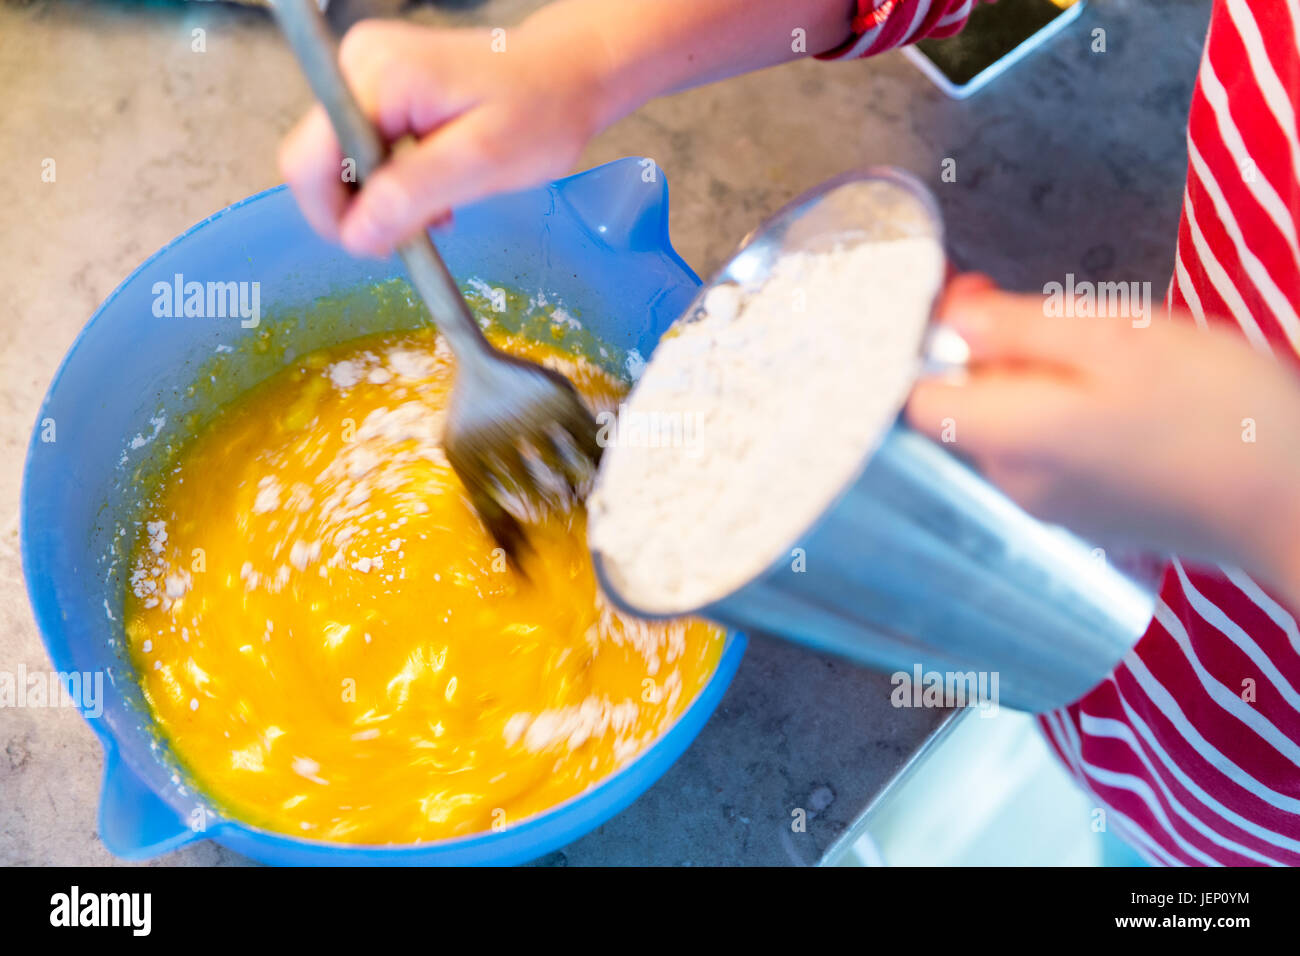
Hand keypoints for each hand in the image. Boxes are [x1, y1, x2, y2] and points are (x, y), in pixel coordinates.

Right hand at [278, 16, 619, 256]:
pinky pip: (364, 149)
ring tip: (440, 208)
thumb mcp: (482, 162)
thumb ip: (413, 195)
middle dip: (363, 209)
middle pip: (319, 164)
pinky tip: (436, 192)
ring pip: (341, 163)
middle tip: (420, 231)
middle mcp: (357, 65)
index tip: (381, 247)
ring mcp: (366, 73)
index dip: (335, 216)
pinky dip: (394, 182)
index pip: (308, 161)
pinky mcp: (380, 87)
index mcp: (376, 76)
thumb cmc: (540, 111)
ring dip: (384, 200)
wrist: (567, 75)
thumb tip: (355, 234)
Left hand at [906, 275, 1299, 603]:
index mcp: (1008, 438)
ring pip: (1010, 425)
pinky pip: (1048, 451)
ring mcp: (1047, 506)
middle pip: (965, 404)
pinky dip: (1068, 417)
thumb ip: (1017, 327)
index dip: (935, 339)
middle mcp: (1011, 482)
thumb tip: (949, 314)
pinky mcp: (1085, 515)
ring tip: (1112, 361)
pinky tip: (1128, 403)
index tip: (977, 298)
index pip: (917, 393)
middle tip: (1066, 319)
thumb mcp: (1116, 338)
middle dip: (998, 354)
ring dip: (1040, 382)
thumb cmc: (1217, 413)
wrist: (1295, 502)